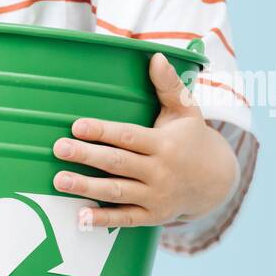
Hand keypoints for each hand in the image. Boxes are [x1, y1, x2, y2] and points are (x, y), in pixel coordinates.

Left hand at [50, 53, 238, 227]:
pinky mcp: (152, 216)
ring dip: (87, 187)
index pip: (129, 136)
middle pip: (118, 163)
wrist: (216, 181)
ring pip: (117, 191)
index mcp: (164, 144)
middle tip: (59, 149)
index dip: (103, 131)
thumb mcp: (185, 111)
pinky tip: (79, 216)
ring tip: (60, 180)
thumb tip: (155, 56)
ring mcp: (156, 196)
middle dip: (87, 156)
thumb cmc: (191, 139)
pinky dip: (102, 219)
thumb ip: (167, 86)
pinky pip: (125, 218)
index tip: (77, 126)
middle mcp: (160, 171)